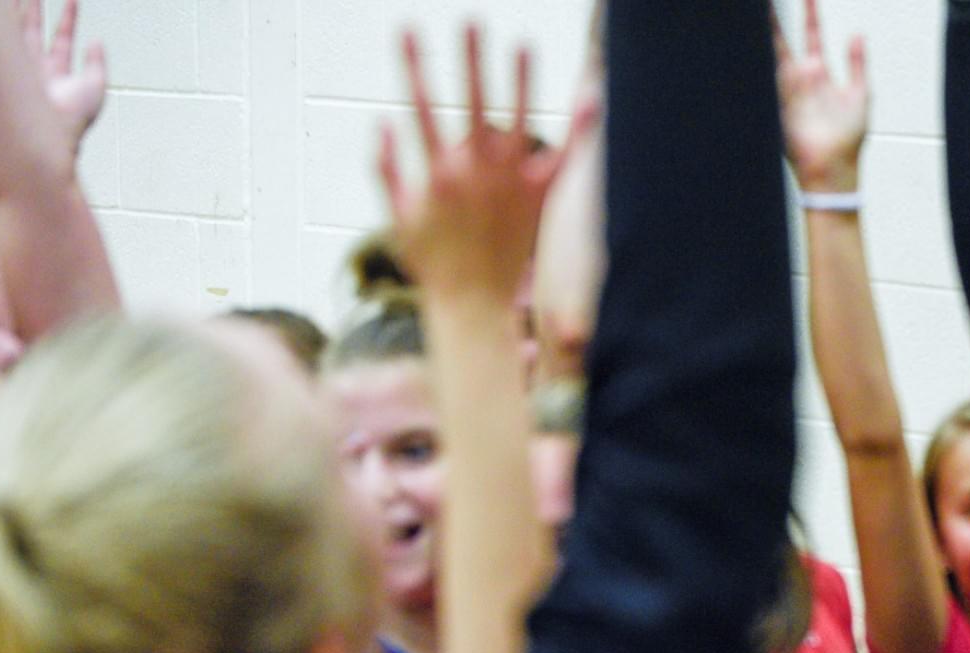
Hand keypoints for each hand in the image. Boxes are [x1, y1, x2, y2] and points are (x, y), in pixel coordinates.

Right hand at [18, 0, 105, 154]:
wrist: (47, 133)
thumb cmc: (71, 121)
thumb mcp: (94, 88)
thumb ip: (96, 64)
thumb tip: (97, 42)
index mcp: (57, 72)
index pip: (62, 38)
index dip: (68, 18)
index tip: (73, 1)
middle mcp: (36, 67)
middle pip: (34, 29)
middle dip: (34, 7)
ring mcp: (20, 65)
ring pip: (19, 29)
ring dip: (21, 9)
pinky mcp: (8, 66)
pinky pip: (7, 37)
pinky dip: (7, 23)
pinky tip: (6, 8)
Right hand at [377, 26, 594, 306]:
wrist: (473, 306)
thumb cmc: (432, 266)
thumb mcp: (398, 219)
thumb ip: (387, 171)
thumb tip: (381, 125)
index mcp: (437, 172)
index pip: (422, 106)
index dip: (414, 66)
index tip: (409, 29)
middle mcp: (474, 171)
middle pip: (472, 102)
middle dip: (471, 59)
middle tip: (472, 20)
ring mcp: (507, 183)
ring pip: (515, 120)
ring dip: (517, 80)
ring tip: (521, 42)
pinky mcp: (536, 198)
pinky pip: (560, 159)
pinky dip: (576, 129)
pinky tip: (587, 96)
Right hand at [774, 0, 868, 193]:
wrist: (833, 169)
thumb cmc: (848, 140)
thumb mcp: (860, 94)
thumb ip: (857, 63)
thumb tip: (857, 34)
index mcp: (820, 74)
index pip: (812, 36)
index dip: (810, 14)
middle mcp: (801, 79)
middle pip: (784, 41)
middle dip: (775, 20)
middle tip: (766, 3)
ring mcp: (786, 91)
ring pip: (771, 56)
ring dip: (764, 36)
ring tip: (756, 14)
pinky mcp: (775, 106)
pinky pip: (766, 80)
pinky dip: (760, 65)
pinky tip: (752, 45)